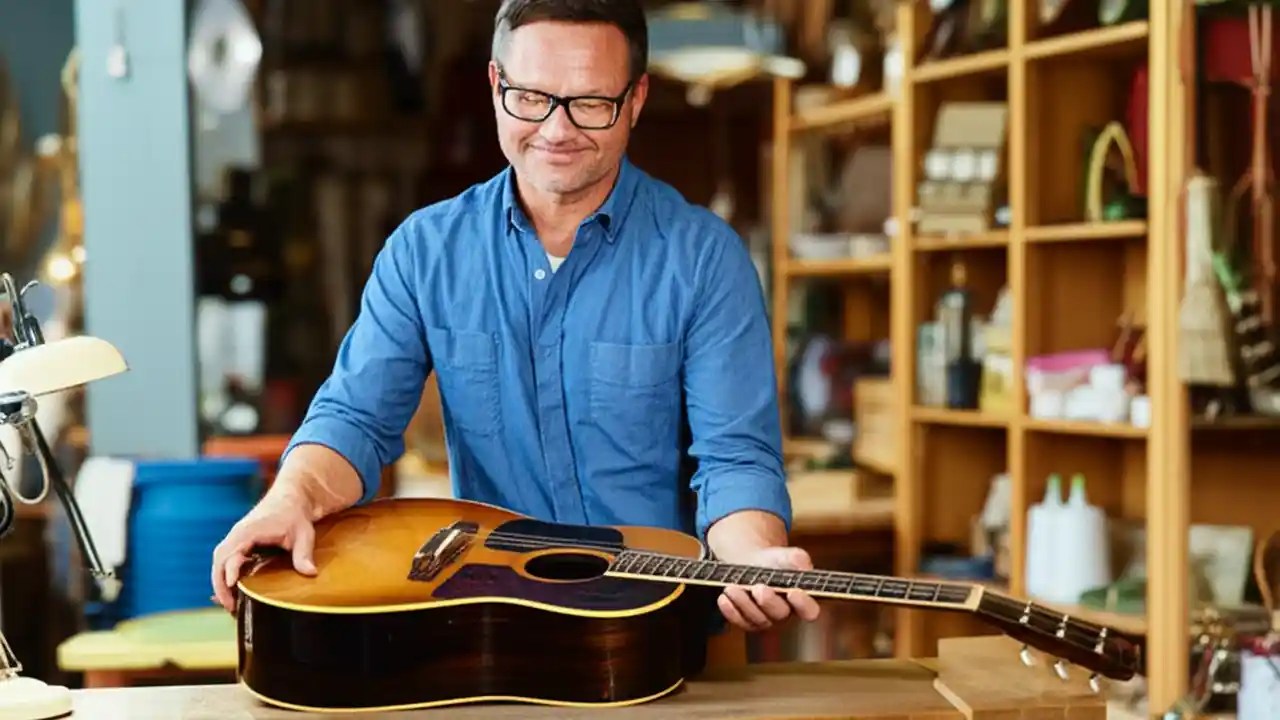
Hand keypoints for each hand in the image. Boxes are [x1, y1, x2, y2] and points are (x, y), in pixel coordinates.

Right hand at [210, 492, 317, 611]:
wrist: (292, 497)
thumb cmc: (296, 513)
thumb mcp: (303, 533)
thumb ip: (304, 553)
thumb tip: (310, 573)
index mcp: (248, 531)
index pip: (231, 554)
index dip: (230, 571)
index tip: (232, 586)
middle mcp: (237, 535)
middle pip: (219, 561)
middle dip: (220, 584)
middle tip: (230, 607)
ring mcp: (237, 538)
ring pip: (220, 561)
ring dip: (221, 582)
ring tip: (230, 605)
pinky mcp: (241, 543)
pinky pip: (227, 560)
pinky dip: (226, 575)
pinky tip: (235, 592)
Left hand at [716, 546, 820, 631]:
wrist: (751, 562)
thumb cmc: (775, 561)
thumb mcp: (788, 556)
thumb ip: (798, 560)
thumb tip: (801, 564)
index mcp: (801, 601)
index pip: (809, 611)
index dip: (803, 605)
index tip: (793, 592)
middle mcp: (785, 614)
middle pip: (780, 615)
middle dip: (768, 602)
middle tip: (758, 588)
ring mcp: (765, 619)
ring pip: (757, 619)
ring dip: (744, 604)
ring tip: (732, 588)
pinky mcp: (747, 621)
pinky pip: (739, 621)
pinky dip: (730, 610)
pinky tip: (724, 598)